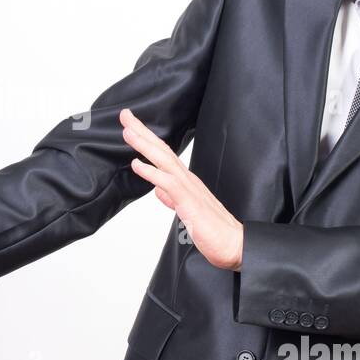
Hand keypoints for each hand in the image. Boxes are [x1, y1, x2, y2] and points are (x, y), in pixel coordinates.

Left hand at [119, 107, 243, 271]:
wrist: (233, 244)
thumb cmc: (213, 230)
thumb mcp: (186, 211)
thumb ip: (172, 198)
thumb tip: (158, 191)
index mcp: (186, 181)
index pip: (163, 154)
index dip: (147, 139)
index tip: (131, 126)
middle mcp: (187, 180)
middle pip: (162, 150)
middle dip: (142, 132)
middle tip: (125, 115)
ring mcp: (189, 189)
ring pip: (164, 160)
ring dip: (144, 145)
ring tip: (128, 132)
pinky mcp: (190, 202)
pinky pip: (168, 183)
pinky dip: (151, 172)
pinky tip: (137, 164)